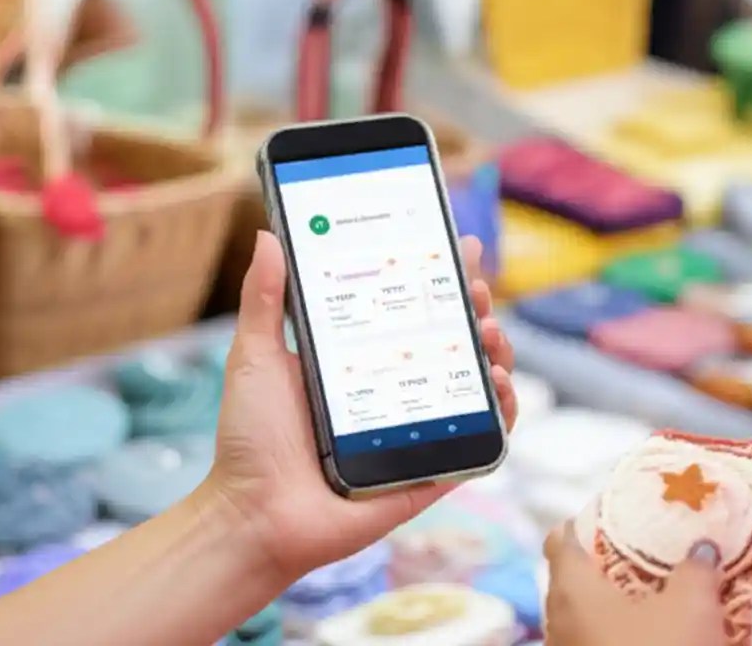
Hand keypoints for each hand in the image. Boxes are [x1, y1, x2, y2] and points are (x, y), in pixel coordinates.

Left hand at [209, 230, 517, 583]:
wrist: (254, 515)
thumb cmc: (249, 440)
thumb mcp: (254, 357)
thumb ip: (263, 300)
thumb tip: (267, 236)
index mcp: (357, 359)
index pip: (406, 308)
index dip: (438, 278)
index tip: (459, 247)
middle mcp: (391, 390)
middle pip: (450, 341)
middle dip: (474, 310)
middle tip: (477, 292)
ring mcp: (414, 429)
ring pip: (473, 386)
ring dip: (494, 353)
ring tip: (490, 334)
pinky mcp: (429, 470)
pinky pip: (480, 441)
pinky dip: (502, 414)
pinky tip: (498, 386)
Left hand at [543, 523, 723, 645]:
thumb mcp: (692, 606)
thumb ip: (696, 569)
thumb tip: (701, 548)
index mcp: (571, 587)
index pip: (561, 539)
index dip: (585, 522)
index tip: (615, 515)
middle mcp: (558, 619)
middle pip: (572, 579)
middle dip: (606, 565)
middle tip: (644, 553)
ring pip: (584, 617)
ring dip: (614, 604)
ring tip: (654, 596)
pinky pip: (595, 643)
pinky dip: (617, 634)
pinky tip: (648, 636)